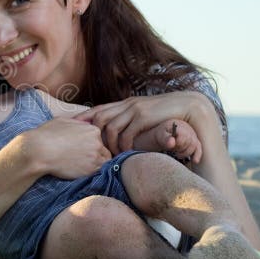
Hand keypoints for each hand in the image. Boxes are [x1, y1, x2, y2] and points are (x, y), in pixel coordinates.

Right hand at [18, 117, 110, 178]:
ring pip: (103, 163)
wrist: (39, 150)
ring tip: (80, 166)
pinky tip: (78, 170)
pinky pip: (97, 173)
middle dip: (95, 155)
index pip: (100, 139)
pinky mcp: (90, 171)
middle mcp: (97, 143)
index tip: (82, 150)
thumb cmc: (47, 134)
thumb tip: (84, 125)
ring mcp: (95, 157)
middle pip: (104, 151)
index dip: (92, 145)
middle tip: (82, 159)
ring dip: (94, 165)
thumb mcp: (64, 121)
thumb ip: (79, 123)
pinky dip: (90, 173)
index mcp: (93, 130)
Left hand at [76, 92, 213, 154]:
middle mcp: (126, 104)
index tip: (72, 128)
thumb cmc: (165, 114)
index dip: (84, 118)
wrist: (187, 106)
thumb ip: (130, 120)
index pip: (98, 109)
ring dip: (107, 143)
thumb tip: (116, 131)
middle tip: (89, 149)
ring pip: (109, 126)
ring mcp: (134, 109)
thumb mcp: (144, 114)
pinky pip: (126, 133)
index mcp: (125, 103)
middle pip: (99, 117)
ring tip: (109, 155)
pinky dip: (122, 144)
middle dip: (91, 133)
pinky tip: (123, 153)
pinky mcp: (143, 117)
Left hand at [155, 119, 202, 162]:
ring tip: (177, 154)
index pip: (183, 136)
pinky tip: (195, 161)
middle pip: (189, 142)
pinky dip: (197, 155)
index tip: (171, 146)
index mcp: (179, 127)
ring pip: (194, 147)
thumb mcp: (161, 135)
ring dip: (185, 153)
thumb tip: (172, 142)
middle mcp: (188, 130)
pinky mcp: (195, 143)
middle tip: (172, 150)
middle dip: (180, 149)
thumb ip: (165, 139)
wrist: (167, 133)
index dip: (178, 143)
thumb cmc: (163, 134)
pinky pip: (199, 149)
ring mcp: (193, 137)